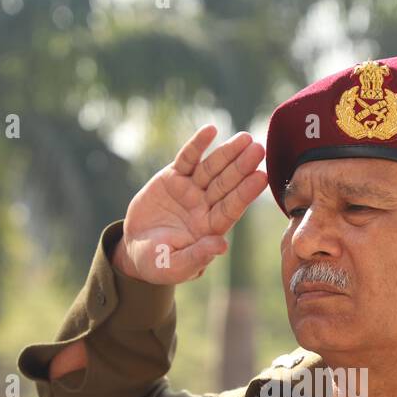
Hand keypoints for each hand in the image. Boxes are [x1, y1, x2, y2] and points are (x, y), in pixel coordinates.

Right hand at [114, 125, 266, 284]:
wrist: (135, 250)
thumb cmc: (158, 263)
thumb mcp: (175, 266)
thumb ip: (197, 256)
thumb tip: (222, 246)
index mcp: (210, 228)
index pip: (231, 208)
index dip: (245, 193)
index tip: (261, 177)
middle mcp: (205, 206)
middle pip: (226, 184)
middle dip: (242, 167)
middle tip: (259, 149)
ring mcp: (190, 190)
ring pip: (211, 168)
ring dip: (227, 153)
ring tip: (245, 138)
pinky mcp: (173, 178)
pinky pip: (187, 159)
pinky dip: (197, 144)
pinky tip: (210, 130)